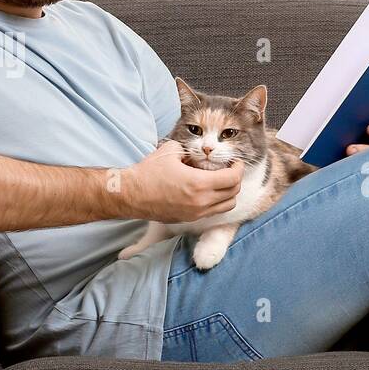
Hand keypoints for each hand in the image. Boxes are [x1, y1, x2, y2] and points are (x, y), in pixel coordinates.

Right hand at [119, 140, 242, 220]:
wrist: (130, 194)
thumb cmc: (149, 172)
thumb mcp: (171, 151)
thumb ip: (190, 150)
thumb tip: (201, 152)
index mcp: (199, 184)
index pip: (233, 179)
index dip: (238, 168)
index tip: (235, 162)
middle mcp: (201, 202)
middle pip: (234, 193)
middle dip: (236, 180)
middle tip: (230, 170)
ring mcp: (196, 213)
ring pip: (227, 206)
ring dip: (229, 193)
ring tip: (221, 182)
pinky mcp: (190, 219)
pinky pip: (213, 212)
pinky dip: (217, 202)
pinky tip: (209, 191)